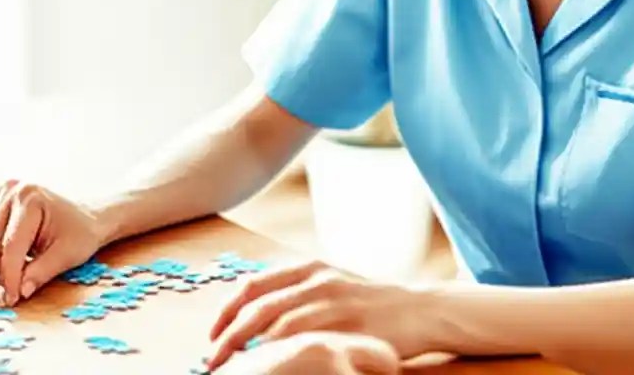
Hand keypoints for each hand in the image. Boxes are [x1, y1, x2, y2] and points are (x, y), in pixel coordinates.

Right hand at [0, 180, 104, 305]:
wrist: (89, 217)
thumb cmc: (82, 233)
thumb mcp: (68, 255)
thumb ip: (41, 273)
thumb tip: (19, 292)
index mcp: (31, 198)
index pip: (11, 244)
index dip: (10, 276)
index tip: (13, 298)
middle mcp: (12, 189)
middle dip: (2, 269)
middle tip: (15, 291)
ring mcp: (3, 193)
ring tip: (19, 274)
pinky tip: (11, 261)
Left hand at [207, 261, 428, 370]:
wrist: (421, 310)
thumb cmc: (372, 301)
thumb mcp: (330, 284)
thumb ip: (295, 293)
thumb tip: (251, 318)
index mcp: (309, 268)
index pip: (252, 286)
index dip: (226, 311)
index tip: (212, 335)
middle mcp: (318, 282)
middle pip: (258, 310)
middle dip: (229, 337)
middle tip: (213, 360)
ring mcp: (335, 306)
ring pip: (278, 330)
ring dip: (252, 352)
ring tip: (238, 370)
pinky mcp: (350, 330)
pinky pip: (308, 347)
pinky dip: (285, 358)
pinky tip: (275, 368)